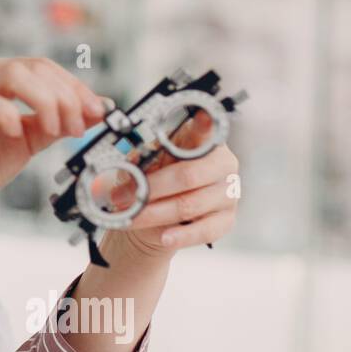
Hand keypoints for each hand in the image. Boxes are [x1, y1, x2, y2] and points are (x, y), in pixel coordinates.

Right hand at [0, 56, 108, 220]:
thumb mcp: (35, 135)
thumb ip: (63, 119)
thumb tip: (101, 108)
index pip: (44, 67)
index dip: (75, 87)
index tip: (98, 110)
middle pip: (35, 67)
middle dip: (65, 97)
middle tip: (76, 128)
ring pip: (16, 75)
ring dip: (45, 102)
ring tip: (53, 130)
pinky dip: (12, 118)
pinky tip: (16, 135)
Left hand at [98, 107, 240, 261]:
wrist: (155, 219)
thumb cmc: (153, 182)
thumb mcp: (143, 165)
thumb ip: (140, 158)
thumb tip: (127, 159)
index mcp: (202, 141)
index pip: (206, 127)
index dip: (205, 121)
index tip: (200, 115)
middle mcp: (222, 164)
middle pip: (188, 175)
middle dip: (151, 188)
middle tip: (122, 196)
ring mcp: (228, 193)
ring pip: (190, 204)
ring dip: (155, 213)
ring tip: (131, 217)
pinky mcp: (226, 220)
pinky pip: (205, 230)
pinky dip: (180, 235)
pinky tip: (164, 236)